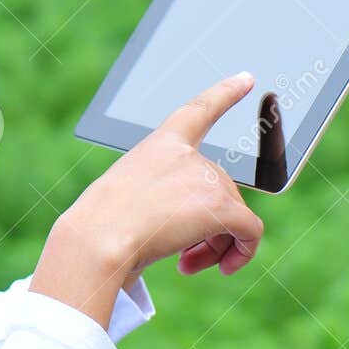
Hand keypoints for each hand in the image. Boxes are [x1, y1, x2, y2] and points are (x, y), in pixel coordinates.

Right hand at [30, 73, 265, 325]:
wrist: (99, 237)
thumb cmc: (101, 227)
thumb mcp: (128, 200)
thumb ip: (166, 200)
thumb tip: (208, 228)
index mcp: (160, 144)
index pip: (199, 110)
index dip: (226, 92)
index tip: (248, 79)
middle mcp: (187, 154)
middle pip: (220, 190)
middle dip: (208, 227)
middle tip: (185, 259)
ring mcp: (206, 177)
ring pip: (234, 215)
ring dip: (217, 245)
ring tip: (190, 265)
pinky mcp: (221, 206)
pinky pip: (250, 230)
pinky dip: (244, 252)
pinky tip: (226, 269)